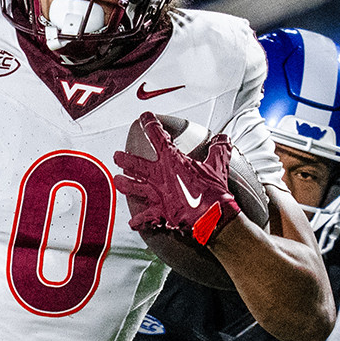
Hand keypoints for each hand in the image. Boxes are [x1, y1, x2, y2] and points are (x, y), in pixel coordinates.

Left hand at [113, 113, 237, 241]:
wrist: (213, 215)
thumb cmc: (214, 190)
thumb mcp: (218, 165)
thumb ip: (219, 150)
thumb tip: (223, 139)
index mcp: (172, 160)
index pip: (157, 136)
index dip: (150, 124)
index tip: (144, 117)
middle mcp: (160, 175)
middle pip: (136, 164)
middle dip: (124, 159)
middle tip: (116, 156)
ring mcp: (157, 194)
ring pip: (134, 187)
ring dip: (125, 184)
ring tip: (117, 180)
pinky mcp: (160, 211)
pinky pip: (145, 217)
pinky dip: (138, 221)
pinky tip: (131, 223)